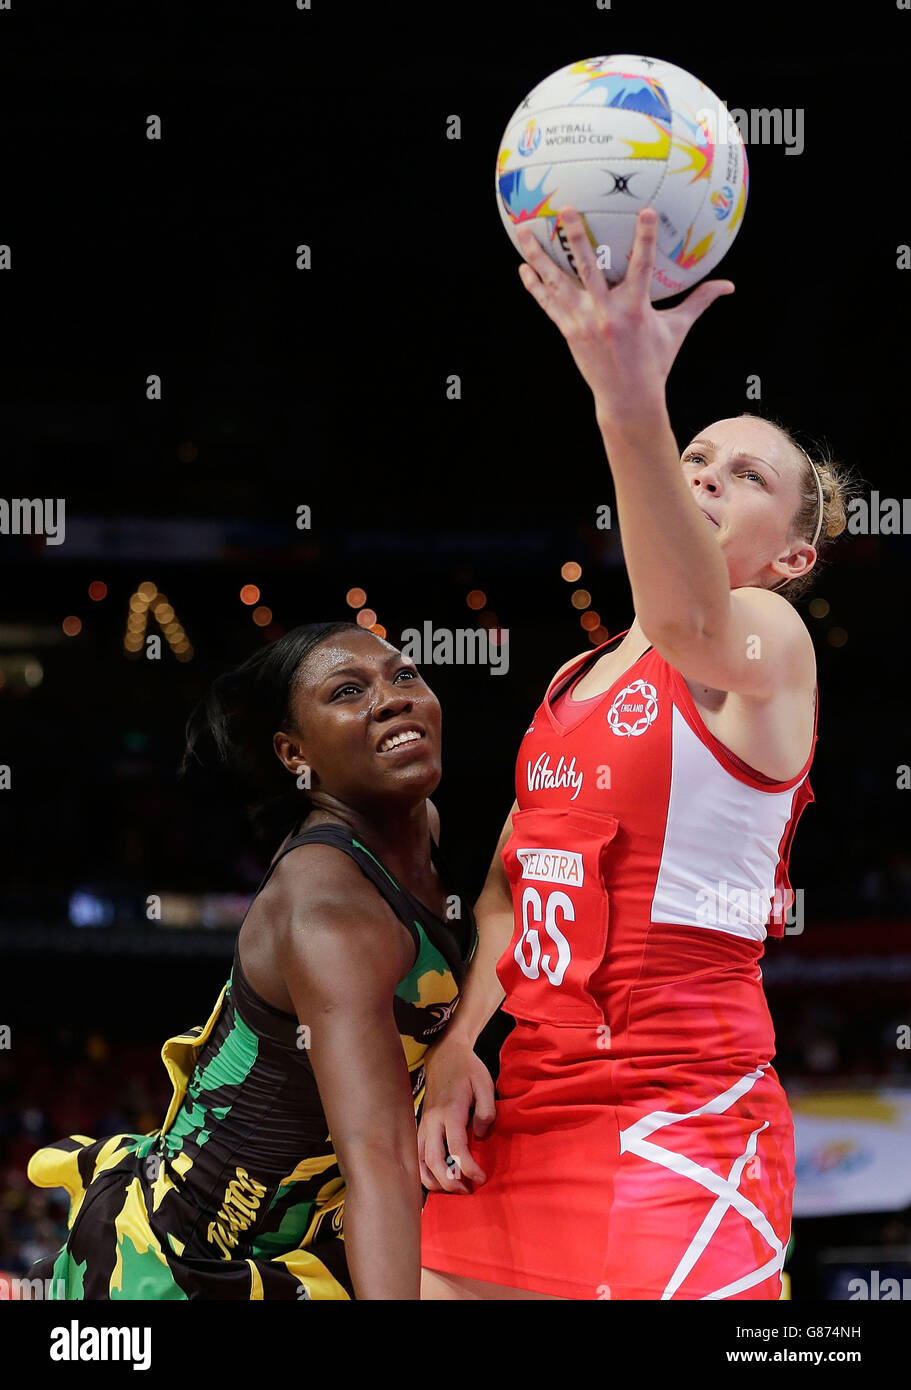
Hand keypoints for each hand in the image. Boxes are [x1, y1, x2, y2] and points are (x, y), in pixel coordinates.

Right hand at [417, 1037, 495, 1193]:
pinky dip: (424, 1172)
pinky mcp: (421, 1126)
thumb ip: (486, 1111)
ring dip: (433, 1180)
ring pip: (419, 1161)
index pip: (457, 1147)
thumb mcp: (485, 1084)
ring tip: (451, 1189)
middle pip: (433, 1160)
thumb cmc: (467, 1070)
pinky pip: (417, 1155)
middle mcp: (432, 1120)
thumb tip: (479, 1136)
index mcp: (450, 1111)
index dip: (469, 1167)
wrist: (444, 1055)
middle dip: (449, 1181)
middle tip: (467, 1191)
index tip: (481, 1178)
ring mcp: (423, 1124)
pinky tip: (437, 1179)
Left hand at [515, 206, 733, 421]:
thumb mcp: (678, 330)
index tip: (645, 211)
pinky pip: (548, 304)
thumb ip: (700, 301)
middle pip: (588, 268)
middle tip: (566, 210)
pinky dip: (535, 286)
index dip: (645, 238)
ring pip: (557, 283)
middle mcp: (606, 313)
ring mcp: (583, 322)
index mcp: (635, 309)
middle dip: (576, 238)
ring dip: (539, 256)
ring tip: (524, 232)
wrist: (627, 398)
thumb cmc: (655, 362)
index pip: (643, 266)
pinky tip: (523, 268)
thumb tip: (729, 285)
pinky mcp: (568, 331)